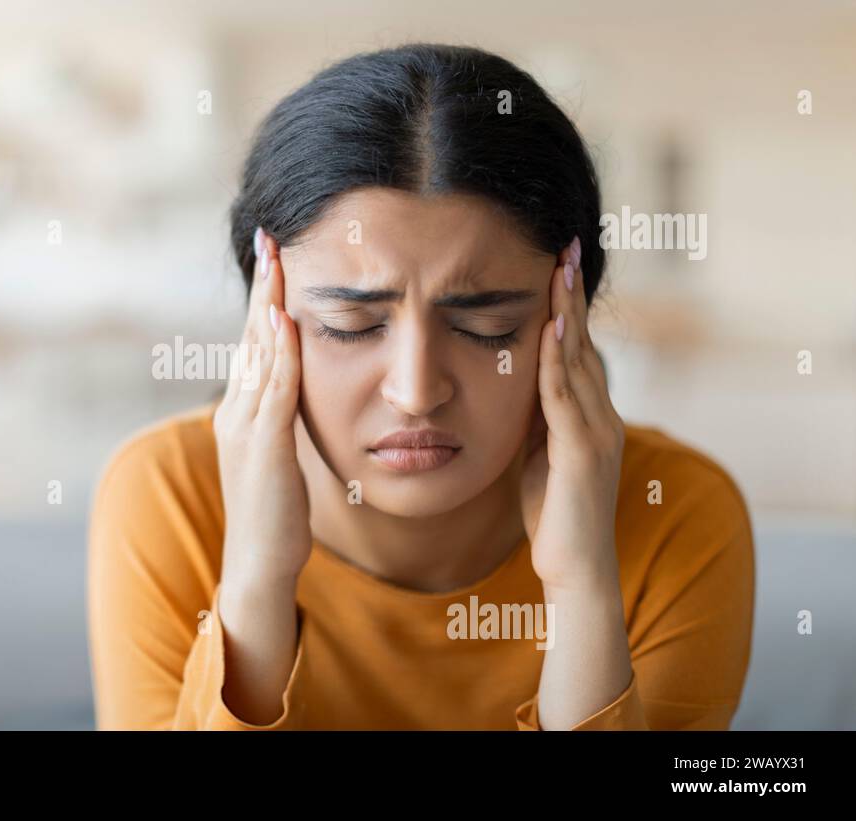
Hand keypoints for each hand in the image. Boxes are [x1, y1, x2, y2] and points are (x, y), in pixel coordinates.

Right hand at [214, 227, 311, 587]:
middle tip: (269, 238)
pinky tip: (285, 323)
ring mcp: (244, 427)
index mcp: (241, 409)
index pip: (253, 342)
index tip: (273, 257)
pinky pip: (272, 391)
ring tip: (276, 262)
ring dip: (268, 305)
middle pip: (250, 336)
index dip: (263, 298)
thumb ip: (279, 415)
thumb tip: (292, 383)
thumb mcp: (278, 454)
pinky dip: (278, 354)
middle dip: (261, 286)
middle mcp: (235, 410)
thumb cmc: (274, 512)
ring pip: (257, 353)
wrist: (258, 562)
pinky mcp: (263, 447)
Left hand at [519, 236, 625, 592]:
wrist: (576, 570)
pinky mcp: (583, 452)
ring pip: (579, 362)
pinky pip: (566, 397)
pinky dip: (558, 360)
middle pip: (584, 343)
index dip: (568, 307)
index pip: (578, 350)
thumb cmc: (554, 517)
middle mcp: (601, 417)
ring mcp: (597, 433)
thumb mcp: (539, 457)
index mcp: (590, 416)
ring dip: (568, 313)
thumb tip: (516, 388)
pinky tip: (551, 329)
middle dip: (573, 295)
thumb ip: (535, 421)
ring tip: (560, 269)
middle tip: (565, 245)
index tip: (557, 264)